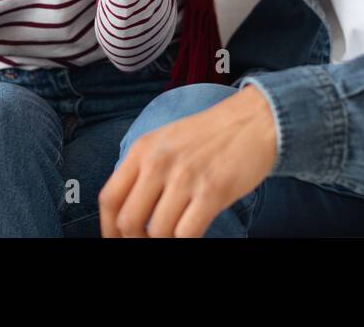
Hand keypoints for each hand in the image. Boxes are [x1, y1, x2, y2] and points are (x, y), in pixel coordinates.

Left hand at [98, 85, 278, 236]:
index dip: (108, 229)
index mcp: (143, 149)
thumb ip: (144, 169)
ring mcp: (185, 177)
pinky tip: (190, 236)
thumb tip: (127, 211)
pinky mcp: (212, 192)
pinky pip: (186, 234)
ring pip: (157, 233)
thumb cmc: (211, 134)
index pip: (109, 198)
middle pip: (128, 221)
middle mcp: (159, 162)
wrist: (254, 120)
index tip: (117, 239)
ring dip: (163, 244)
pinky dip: (184, 243)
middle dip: (134, 241)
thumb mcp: (167, 140)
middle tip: (148, 243)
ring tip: (173, 237)